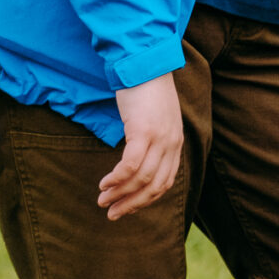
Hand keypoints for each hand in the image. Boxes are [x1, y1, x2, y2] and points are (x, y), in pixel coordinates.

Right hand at [97, 71, 182, 219]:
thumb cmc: (146, 90)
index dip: (145, 200)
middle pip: (154, 186)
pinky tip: (105, 183)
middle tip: (112, 214)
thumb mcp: (155, 119)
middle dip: (132, 204)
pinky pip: (130, 165)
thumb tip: (135, 162)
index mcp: (175, 143)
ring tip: (103, 200)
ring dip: (120, 194)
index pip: (165, 182)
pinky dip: (117, 178)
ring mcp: (159, 138)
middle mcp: (171, 144)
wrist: (145, 64)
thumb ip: (151, 140)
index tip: (127, 208)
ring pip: (141, 179)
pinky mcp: (143, 131)